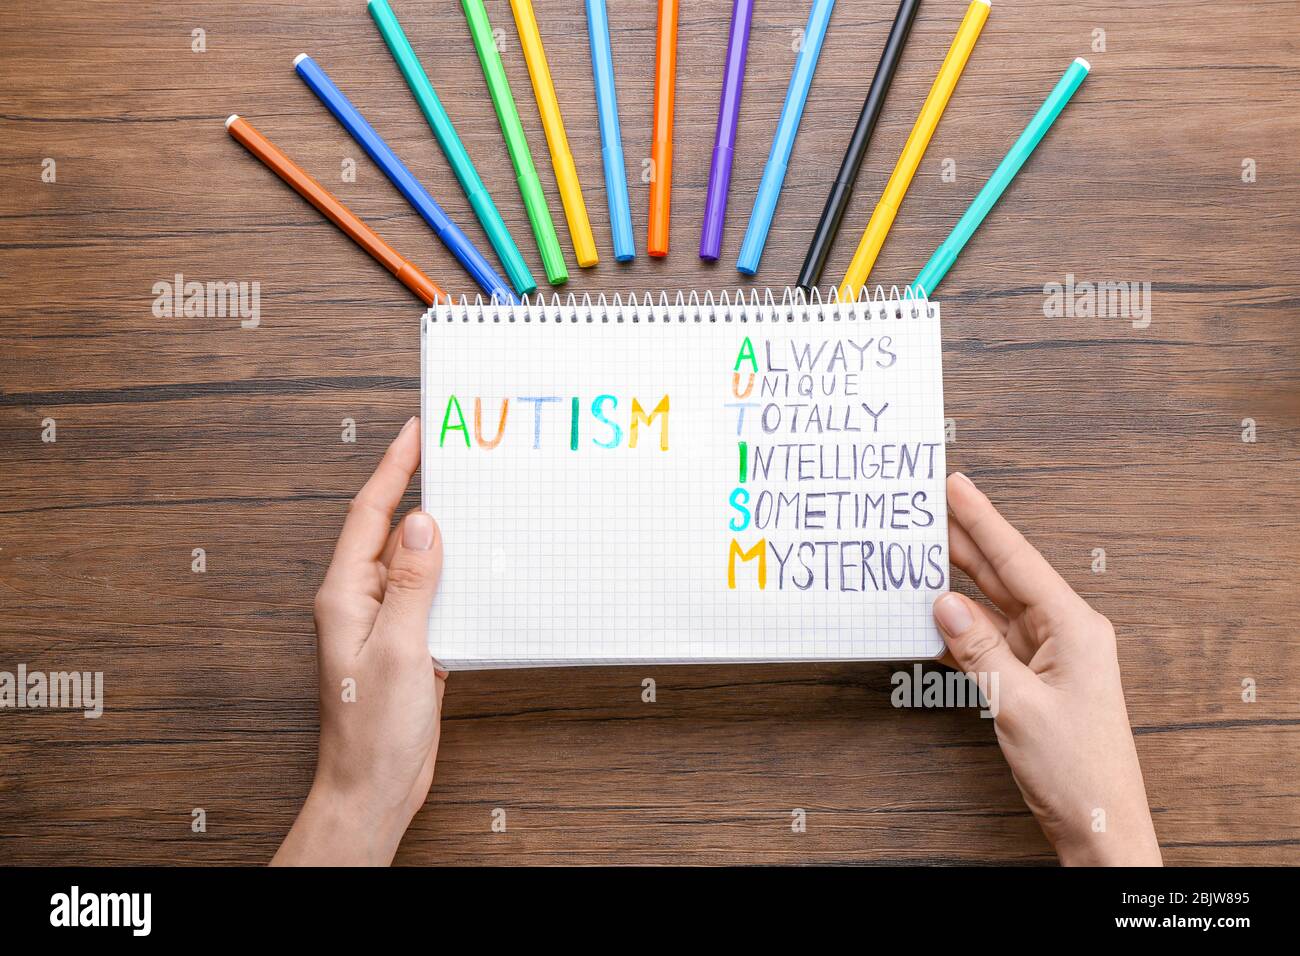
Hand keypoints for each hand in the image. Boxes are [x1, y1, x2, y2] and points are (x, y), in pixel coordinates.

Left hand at [273, 417, 445, 865]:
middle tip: (452, 452)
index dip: (394, 469)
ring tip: (473, 499)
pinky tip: (478, 566)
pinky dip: (454, 574)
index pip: (370, 515)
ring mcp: (386, 622)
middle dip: (420, 488)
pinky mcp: (409, 643)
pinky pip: (432, 594)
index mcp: (345, 595)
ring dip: (443, 533)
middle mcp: (361, 601)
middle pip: (393, 531)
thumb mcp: (398, 650)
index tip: (416, 431)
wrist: (374, 788)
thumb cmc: (372, 731)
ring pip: (417, 562)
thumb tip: (423, 522)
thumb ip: (412, 584)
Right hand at [933, 472, 1160, 865]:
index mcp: (1074, 627)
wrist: (1099, 825)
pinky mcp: (1032, 679)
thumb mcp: (1018, 705)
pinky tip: (933, 615)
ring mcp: (1048, 656)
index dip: (983, 520)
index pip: (1018, 560)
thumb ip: (978, 651)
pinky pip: (989, 641)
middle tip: (927, 509)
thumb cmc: (1077, 770)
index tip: (956, 485)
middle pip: (1004, 576)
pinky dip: (959, 629)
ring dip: (958, 584)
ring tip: (921, 552)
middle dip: (966, 541)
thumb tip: (944, 604)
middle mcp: (1064, 633)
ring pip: (993, 607)